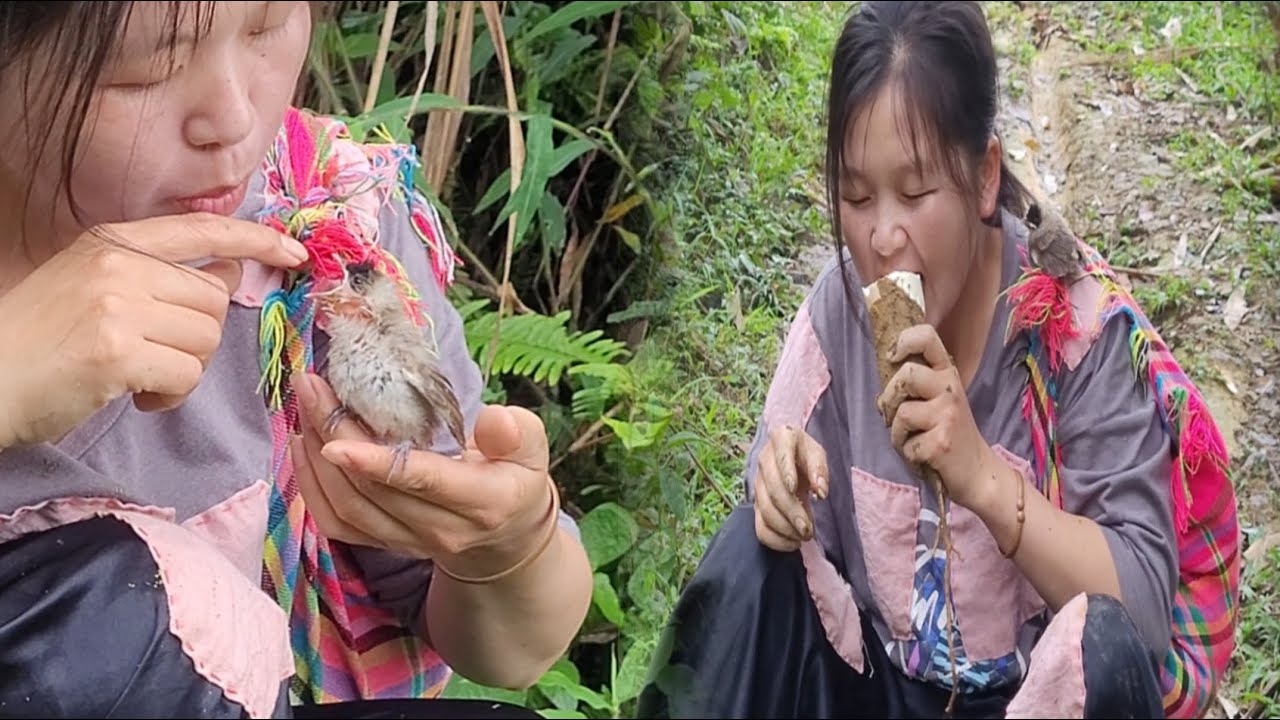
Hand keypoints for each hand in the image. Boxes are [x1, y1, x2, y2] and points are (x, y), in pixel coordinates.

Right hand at [0, 213, 309, 449]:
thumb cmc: (41, 340)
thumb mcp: (94, 285)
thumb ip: (160, 274)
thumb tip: (230, 269)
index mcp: (114, 243)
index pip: (202, 230)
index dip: (255, 240)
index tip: (294, 251)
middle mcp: (120, 266)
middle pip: (214, 300)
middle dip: (198, 336)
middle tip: (155, 354)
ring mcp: (119, 307)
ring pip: (206, 339)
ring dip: (184, 368)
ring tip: (139, 376)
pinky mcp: (119, 353)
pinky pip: (187, 375)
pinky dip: (170, 397)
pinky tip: (135, 396)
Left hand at [292, 374, 555, 577]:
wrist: (507, 536)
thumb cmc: (516, 477)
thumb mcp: (532, 448)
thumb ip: (518, 432)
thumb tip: (493, 419)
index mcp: (481, 501)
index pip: (422, 481)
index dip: (376, 463)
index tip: (334, 440)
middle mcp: (441, 530)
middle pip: (373, 490)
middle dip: (334, 436)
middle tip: (313, 389)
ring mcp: (409, 542)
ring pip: (348, 509)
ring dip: (316, 461)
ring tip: (307, 408)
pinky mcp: (385, 545)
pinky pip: (338, 525)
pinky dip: (312, 488)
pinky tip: (303, 448)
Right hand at [753, 424, 829, 551]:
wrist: (791, 460)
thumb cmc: (806, 456)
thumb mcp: (817, 454)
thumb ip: (819, 469)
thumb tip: (820, 492)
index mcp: (781, 438)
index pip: (782, 451)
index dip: (786, 470)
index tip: (795, 488)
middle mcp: (764, 460)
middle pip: (773, 488)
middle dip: (790, 511)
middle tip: (808, 529)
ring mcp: (758, 484)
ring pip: (764, 510)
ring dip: (785, 527)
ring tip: (804, 537)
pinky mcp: (756, 505)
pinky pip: (759, 527)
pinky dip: (775, 539)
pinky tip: (792, 544)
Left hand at [876, 324, 996, 511]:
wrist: (978, 472)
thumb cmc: (948, 433)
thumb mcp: (938, 400)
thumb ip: (917, 384)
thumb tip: (883, 377)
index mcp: (947, 374)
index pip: (927, 337)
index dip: (904, 341)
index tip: (893, 357)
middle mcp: (950, 389)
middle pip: (907, 375)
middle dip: (890, 398)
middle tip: (896, 416)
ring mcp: (947, 415)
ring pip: (901, 413)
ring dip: (897, 433)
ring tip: (914, 439)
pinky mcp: (941, 442)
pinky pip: (905, 443)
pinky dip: (907, 453)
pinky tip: (923, 455)